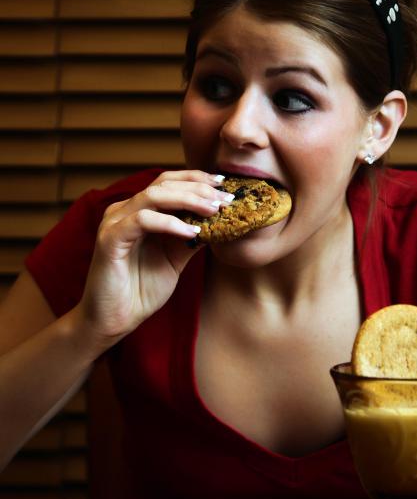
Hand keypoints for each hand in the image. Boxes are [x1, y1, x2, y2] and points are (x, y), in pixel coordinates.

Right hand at [75, 170, 232, 345]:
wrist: (115, 319)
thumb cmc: (141, 290)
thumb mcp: (175, 259)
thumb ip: (191, 237)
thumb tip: (220, 221)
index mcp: (139, 211)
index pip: (169, 183)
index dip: (197, 179)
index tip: (225, 185)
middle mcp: (125, 210)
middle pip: (164, 183)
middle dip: (199, 188)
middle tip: (225, 198)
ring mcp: (115, 222)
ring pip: (153, 196)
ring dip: (188, 200)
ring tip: (213, 211)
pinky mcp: (110, 238)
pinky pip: (142, 220)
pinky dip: (169, 223)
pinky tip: (190, 232)